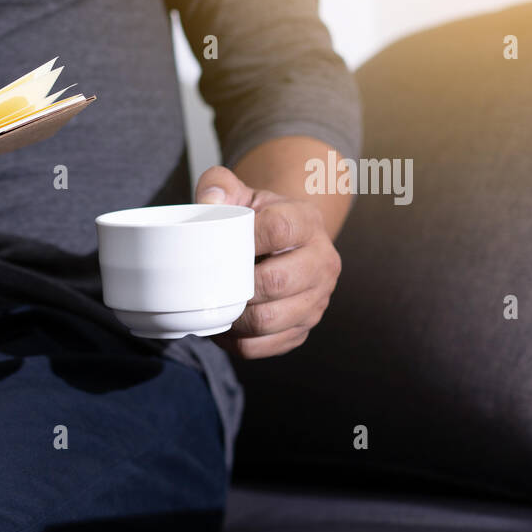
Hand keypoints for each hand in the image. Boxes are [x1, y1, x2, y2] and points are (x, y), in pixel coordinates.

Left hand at [195, 165, 341, 358]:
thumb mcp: (240, 195)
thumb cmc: (253, 219)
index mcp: (307, 222)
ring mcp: (317, 299)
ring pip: (270, 321)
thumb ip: (219, 185)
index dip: (246, 239)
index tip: (221, 245)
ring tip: (216, 306)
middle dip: (237, 286)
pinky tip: (223, 327)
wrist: (279, 245)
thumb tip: (209, 202)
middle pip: (276, 282)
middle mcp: (322, 262)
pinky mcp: (303, 329)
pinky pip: (265, 346)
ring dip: (235, 318)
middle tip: (211, 283)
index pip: (281, 229)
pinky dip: (236, 342)